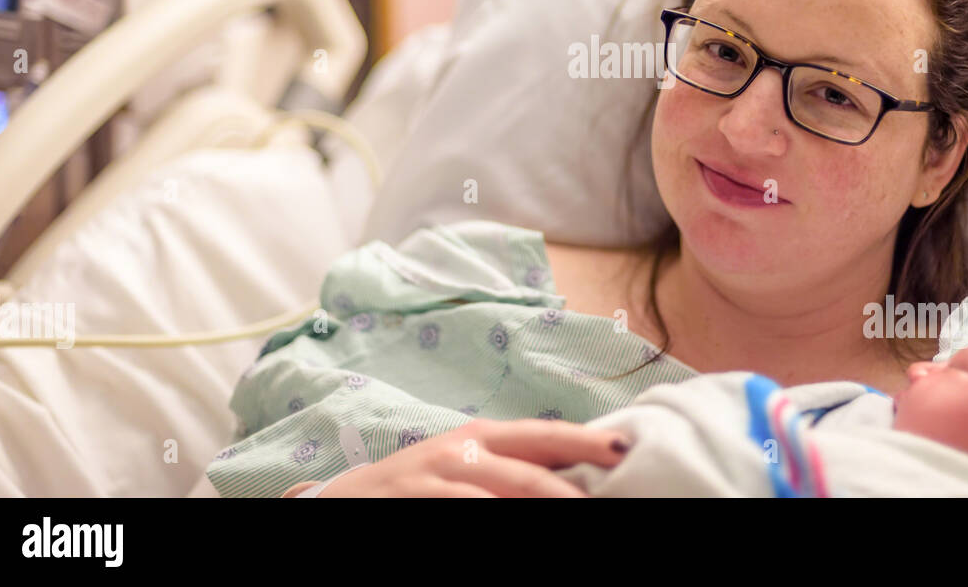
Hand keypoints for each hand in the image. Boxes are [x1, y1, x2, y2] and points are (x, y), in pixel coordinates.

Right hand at [284, 418, 631, 496]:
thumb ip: (514, 466)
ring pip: (494, 497)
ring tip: (572, 514)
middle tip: (602, 502)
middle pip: (526, 470)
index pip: (543, 436)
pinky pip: (457, 513)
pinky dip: (486, 521)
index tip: (624, 448)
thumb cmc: (422, 486)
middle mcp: (461, 451)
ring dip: (536, 506)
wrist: (342, 501)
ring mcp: (432, 478)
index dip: (584, 440)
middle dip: (568, 490)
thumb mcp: (467, 464)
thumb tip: (583, 473)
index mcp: (483, 438)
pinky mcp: (410, 501)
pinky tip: (507, 532)